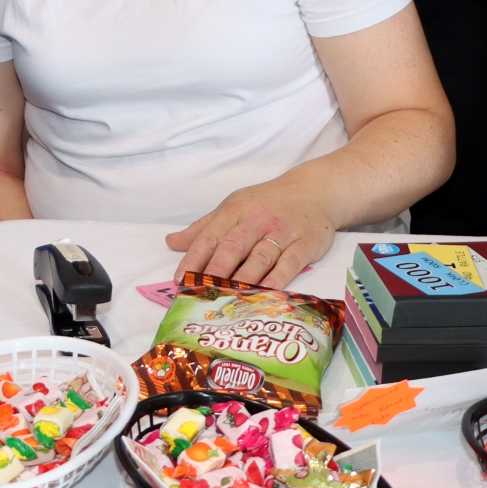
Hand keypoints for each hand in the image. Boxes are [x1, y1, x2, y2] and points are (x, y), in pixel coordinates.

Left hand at [166, 176, 337, 289]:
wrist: (315, 191)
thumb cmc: (267, 202)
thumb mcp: (233, 207)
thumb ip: (204, 227)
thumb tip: (171, 242)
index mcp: (235, 211)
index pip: (210, 236)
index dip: (194, 258)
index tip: (181, 279)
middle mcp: (257, 220)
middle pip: (233, 246)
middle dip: (216, 269)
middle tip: (203, 291)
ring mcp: (282, 232)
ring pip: (260, 255)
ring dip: (244, 276)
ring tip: (230, 296)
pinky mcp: (306, 243)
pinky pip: (290, 262)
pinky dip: (278, 277)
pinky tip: (266, 290)